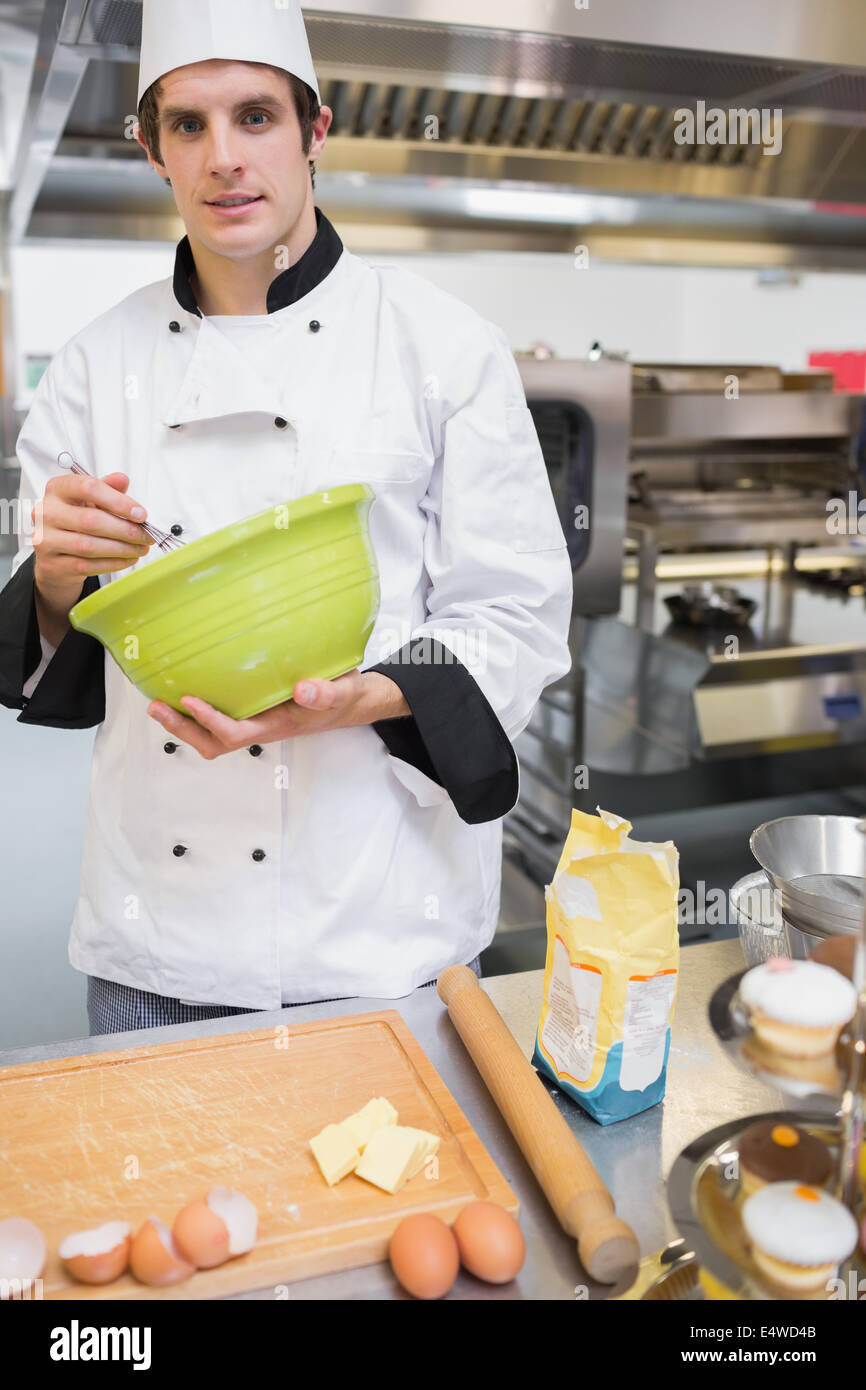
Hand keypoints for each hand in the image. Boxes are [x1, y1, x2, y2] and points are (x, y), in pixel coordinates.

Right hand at [33, 471, 154, 596]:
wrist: (53, 552)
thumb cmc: (75, 520)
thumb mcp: (90, 499)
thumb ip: (107, 488)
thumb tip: (122, 479)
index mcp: (57, 489)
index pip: (88, 488)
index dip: (119, 501)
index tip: (141, 514)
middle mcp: (46, 512)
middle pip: (91, 520)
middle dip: (125, 530)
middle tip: (146, 536)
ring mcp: (46, 540)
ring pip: (89, 546)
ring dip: (122, 549)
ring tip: (140, 548)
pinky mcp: (53, 564)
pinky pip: (88, 565)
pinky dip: (113, 563)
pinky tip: (127, 559)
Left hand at [146, 670, 409, 758]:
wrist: (348, 701)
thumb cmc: (342, 695)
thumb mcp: (341, 690)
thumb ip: (325, 691)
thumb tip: (303, 688)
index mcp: (276, 725)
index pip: (236, 732)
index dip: (210, 720)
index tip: (189, 699)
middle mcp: (259, 728)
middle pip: (213, 742)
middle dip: (183, 729)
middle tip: (155, 705)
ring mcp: (253, 722)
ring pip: (211, 736)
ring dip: (183, 723)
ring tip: (156, 702)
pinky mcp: (250, 712)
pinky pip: (218, 718)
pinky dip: (194, 711)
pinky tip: (180, 690)